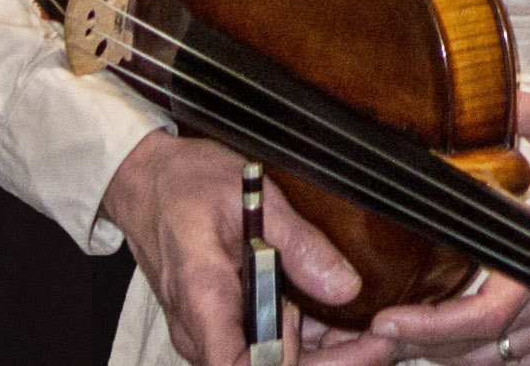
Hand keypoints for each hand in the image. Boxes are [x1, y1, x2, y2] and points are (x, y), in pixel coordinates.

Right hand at [99, 130, 389, 364]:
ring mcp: (213, 329)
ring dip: (327, 354)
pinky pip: (268, 345)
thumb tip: (345, 287)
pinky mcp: (226, 322)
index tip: (346, 346)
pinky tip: (346, 323)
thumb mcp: (250, 196)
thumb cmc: (185, 184)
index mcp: (202, 300)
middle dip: (333, 362)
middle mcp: (204, 329)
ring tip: (376, 332)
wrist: (145, 182)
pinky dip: (309, 339)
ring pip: (273, 363)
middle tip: (384, 339)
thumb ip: (298, 242)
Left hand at [361, 90, 529, 364]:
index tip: (393, 317)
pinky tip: (467, 344)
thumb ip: (519, 108)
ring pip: (508, 361)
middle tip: (381, 334)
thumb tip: (467, 99)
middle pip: (487, 349)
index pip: (489, 309)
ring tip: (412, 339)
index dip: (435, 325)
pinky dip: (496, 357)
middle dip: (427, 347)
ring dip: (457, 356)